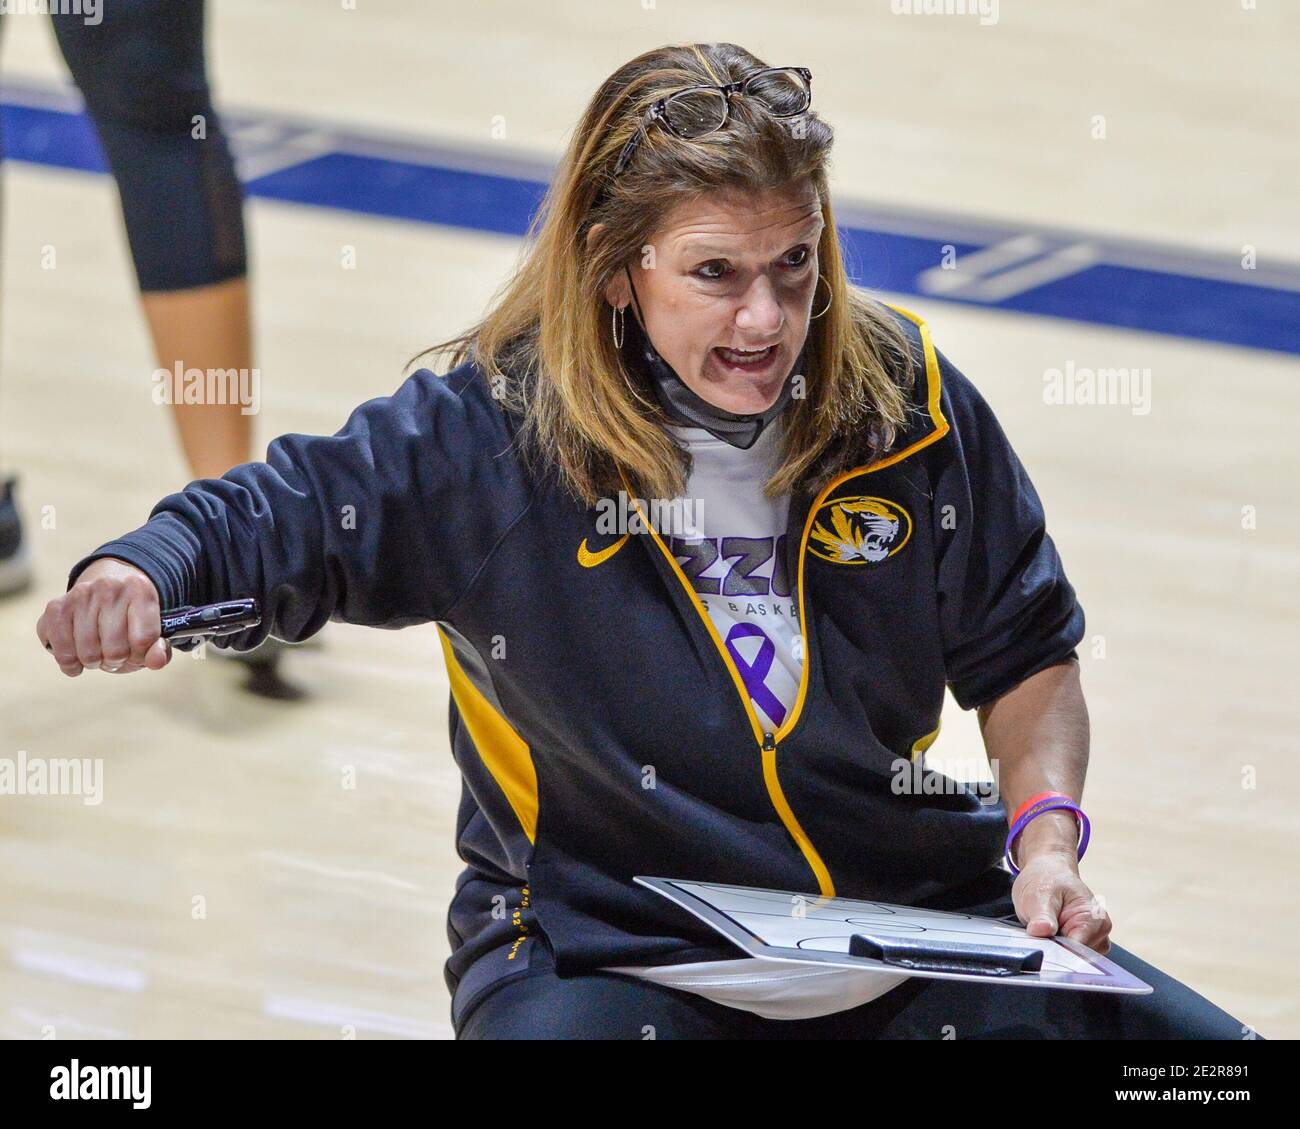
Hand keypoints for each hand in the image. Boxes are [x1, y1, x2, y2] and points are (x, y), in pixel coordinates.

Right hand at [36, 558, 171, 675]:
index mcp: (140, 590)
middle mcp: (109, 587)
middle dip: (117, 661)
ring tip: (99, 652)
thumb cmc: (131, 620)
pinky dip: (69, 663)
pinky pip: (62, 651)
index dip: (140, 657)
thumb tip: (157, 662)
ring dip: (94, 663)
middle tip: (116, 654)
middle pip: (115, 650)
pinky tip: (76, 659)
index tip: (136, 653)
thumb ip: (160, 650)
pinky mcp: (56, 607)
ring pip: (88, 653)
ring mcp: (80, 595)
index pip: (143, 640)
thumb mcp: (152, 632)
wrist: (106, 588)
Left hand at [1012, 850, 1111, 954]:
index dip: (1057, 953)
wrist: (1048, 872)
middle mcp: (1099, 933)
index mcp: (1095, 919)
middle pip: (1075, 958)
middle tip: (1037, 936)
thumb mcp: (1039, 894)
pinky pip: (1067, 956)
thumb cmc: (1047, 879)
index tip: (1040, 951)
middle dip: (1054, 951)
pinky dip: (1054, 949)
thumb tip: (1041, 931)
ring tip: (1043, 930)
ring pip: (1070, 959)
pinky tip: (1047, 935)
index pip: (1078, 950)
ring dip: (1053, 949)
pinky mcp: (1081, 945)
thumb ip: (1042, 915)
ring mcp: (1092, 941)